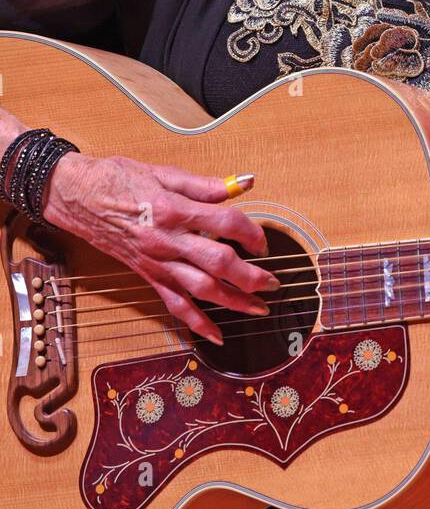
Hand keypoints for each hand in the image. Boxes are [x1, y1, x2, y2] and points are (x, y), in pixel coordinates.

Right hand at [42, 152, 279, 345]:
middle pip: (218, 263)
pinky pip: (173, 304)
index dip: (251, 233)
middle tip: (273, 283)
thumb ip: (206, 185)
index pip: (225, 224)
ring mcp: (156, 262)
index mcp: (175, 210)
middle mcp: (167, 241)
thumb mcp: (164, 173)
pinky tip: (216, 336)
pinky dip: (196, 323)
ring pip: (201, 289)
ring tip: (258, 310)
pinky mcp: (146, 275)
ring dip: (233, 302)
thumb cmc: (118, 178)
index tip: (263, 240)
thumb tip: (244, 183)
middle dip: (250, 277)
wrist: (77, 195)